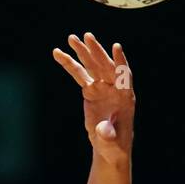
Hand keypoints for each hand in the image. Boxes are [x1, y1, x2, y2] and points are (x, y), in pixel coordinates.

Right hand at [53, 33, 135, 165]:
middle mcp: (114, 88)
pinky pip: (79, 74)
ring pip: (92, 66)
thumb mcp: (112, 144)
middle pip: (106, 66)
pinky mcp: (90, 90)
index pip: (124, 76)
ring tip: (71, 38)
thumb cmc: (115, 146)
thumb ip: (108, 135)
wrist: (109, 145)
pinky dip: (69, 64)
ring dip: (82, 51)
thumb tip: (103, 129)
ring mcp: (102, 87)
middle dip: (96, 52)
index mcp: (125, 98)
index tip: (116, 47)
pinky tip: (59, 53)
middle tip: (87, 37)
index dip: (120, 61)